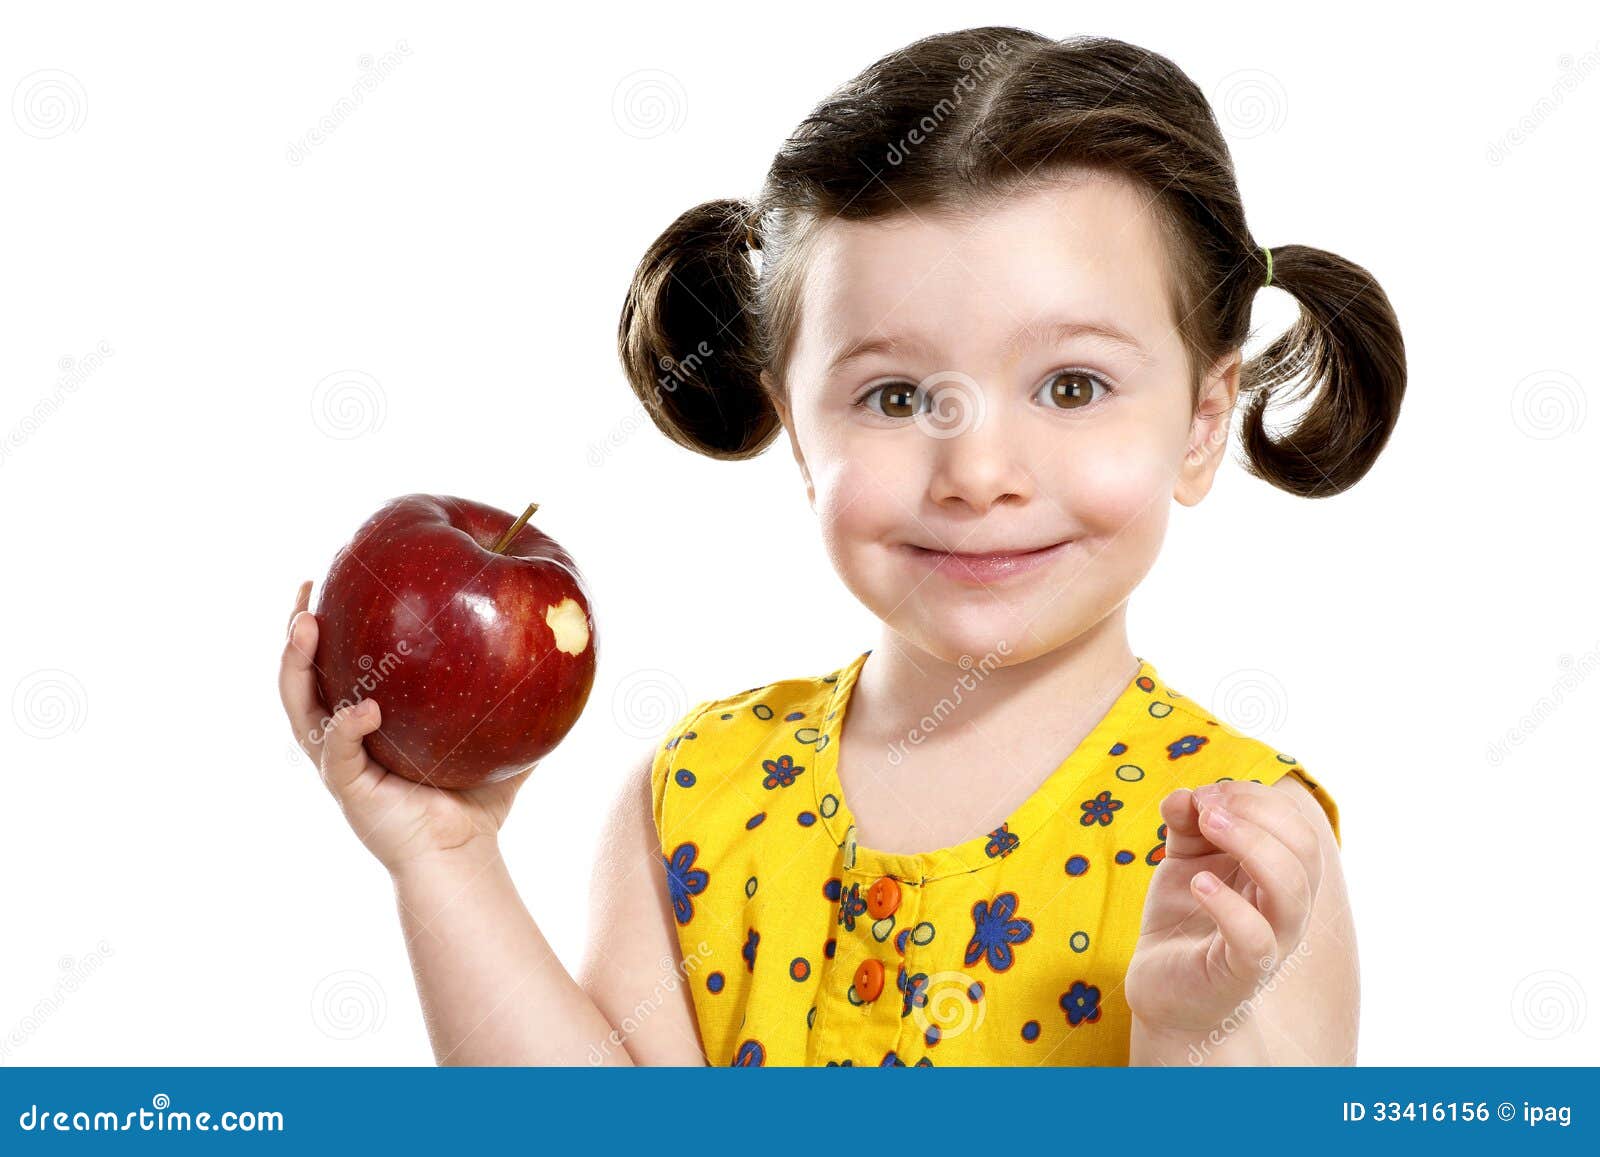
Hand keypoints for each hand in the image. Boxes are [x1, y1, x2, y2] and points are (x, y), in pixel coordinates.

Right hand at [278, 579, 534, 874]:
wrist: (462, 856)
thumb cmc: (476, 799)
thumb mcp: (494, 734)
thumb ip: (515, 694)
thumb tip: (556, 645)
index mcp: (368, 719)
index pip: (337, 662)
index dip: (327, 624)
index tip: (333, 578)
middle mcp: (344, 737)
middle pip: (303, 676)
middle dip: (296, 633)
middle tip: (307, 593)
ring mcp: (340, 762)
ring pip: (301, 707)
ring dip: (297, 665)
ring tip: (309, 626)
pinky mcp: (347, 789)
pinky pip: (337, 752)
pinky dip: (345, 727)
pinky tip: (364, 707)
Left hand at [1124, 778, 1324, 1034]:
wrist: (1163, 986)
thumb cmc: (1184, 918)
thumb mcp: (1183, 858)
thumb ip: (1186, 823)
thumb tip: (1184, 796)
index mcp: (1280, 873)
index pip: (1294, 823)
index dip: (1253, 796)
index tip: (1205, 794)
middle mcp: (1286, 906)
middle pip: (1304, 848)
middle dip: (1255, 813)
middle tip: (1205, 808)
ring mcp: (1271, 940)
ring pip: (1292, 889)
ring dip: (1250, 844)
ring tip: (1206, 824)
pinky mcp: (1242, 972)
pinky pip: (1256, 938)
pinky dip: (1229, 904)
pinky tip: (1198, 883)